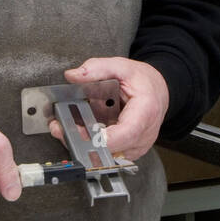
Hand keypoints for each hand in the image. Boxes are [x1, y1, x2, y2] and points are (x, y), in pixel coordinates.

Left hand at [48, 57, 168, 160]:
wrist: (158, 91)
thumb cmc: (143, 81)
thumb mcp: (121, 66)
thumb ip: (97, 68)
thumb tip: (73, 76)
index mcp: (145, 111)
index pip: (128, 133)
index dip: (105, 138)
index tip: (85, 134)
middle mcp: (144, 134)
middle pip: (113, 148)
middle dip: (84, 140)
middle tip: (61, 128)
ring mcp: (137, 146)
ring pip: (108, 154)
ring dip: (85, 144)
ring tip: (67, 128)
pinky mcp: (129, 151)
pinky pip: (109, 153)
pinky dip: (93, 145)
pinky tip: (81, 132)